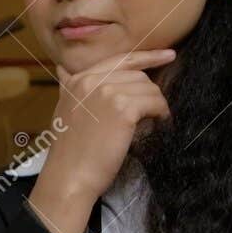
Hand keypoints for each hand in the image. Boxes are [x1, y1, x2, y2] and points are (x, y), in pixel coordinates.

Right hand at [30, 48, 174, 232]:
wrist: (69, 177)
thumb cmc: (70, 152)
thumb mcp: (64, 111)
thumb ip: (68, 88)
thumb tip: (63, 70)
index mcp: (78, 81)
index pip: (120, 60)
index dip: (148, 56)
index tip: (168, 55)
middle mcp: (91, 81)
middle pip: (138, 75)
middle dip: (148, 93)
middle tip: (152, 112)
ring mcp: (107, 93)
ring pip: (149, 88)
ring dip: (155, 105)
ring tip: (151, 122)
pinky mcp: (122, 108)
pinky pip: (155, 102)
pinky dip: (161, 113)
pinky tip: (157, 123)